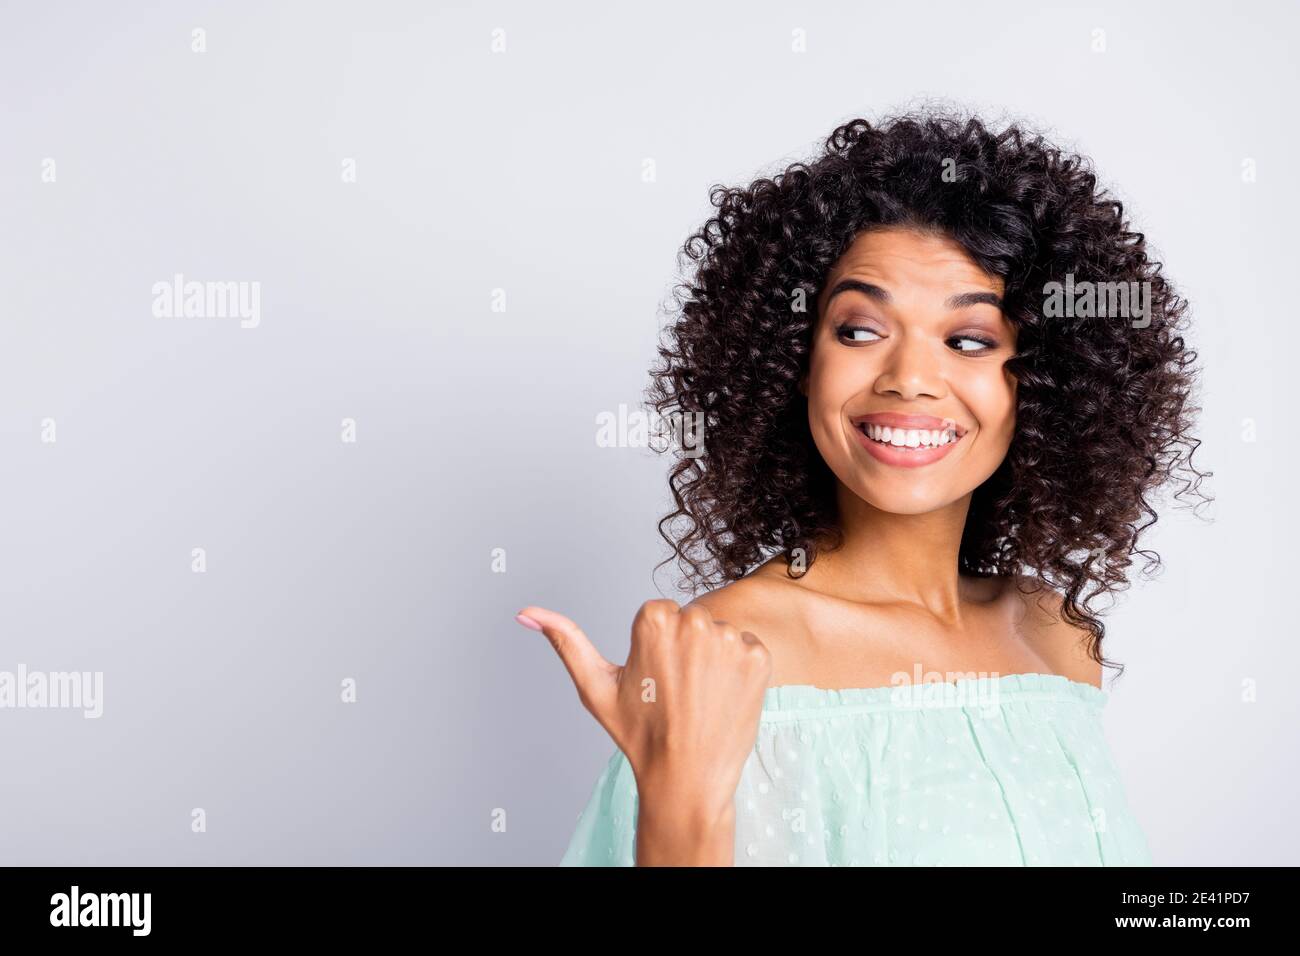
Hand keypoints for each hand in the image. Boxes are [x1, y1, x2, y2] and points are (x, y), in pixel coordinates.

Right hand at [516, 599, 771, 862]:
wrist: (687, 777)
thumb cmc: (639, 735)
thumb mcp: (595, 686)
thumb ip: (564, 640)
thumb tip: (527, 611)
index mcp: (653, 619)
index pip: (660, 616)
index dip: (657, 650)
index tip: (655, 680)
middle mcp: (694, 621)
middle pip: (692, 620)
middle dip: (686, 649)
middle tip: (678, 692)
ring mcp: (730, 639)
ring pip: (720, 634)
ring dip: (714, 659)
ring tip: (700, 697)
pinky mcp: (758, 657)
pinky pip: (749, 649)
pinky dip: (740, 670)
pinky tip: (724, 697)